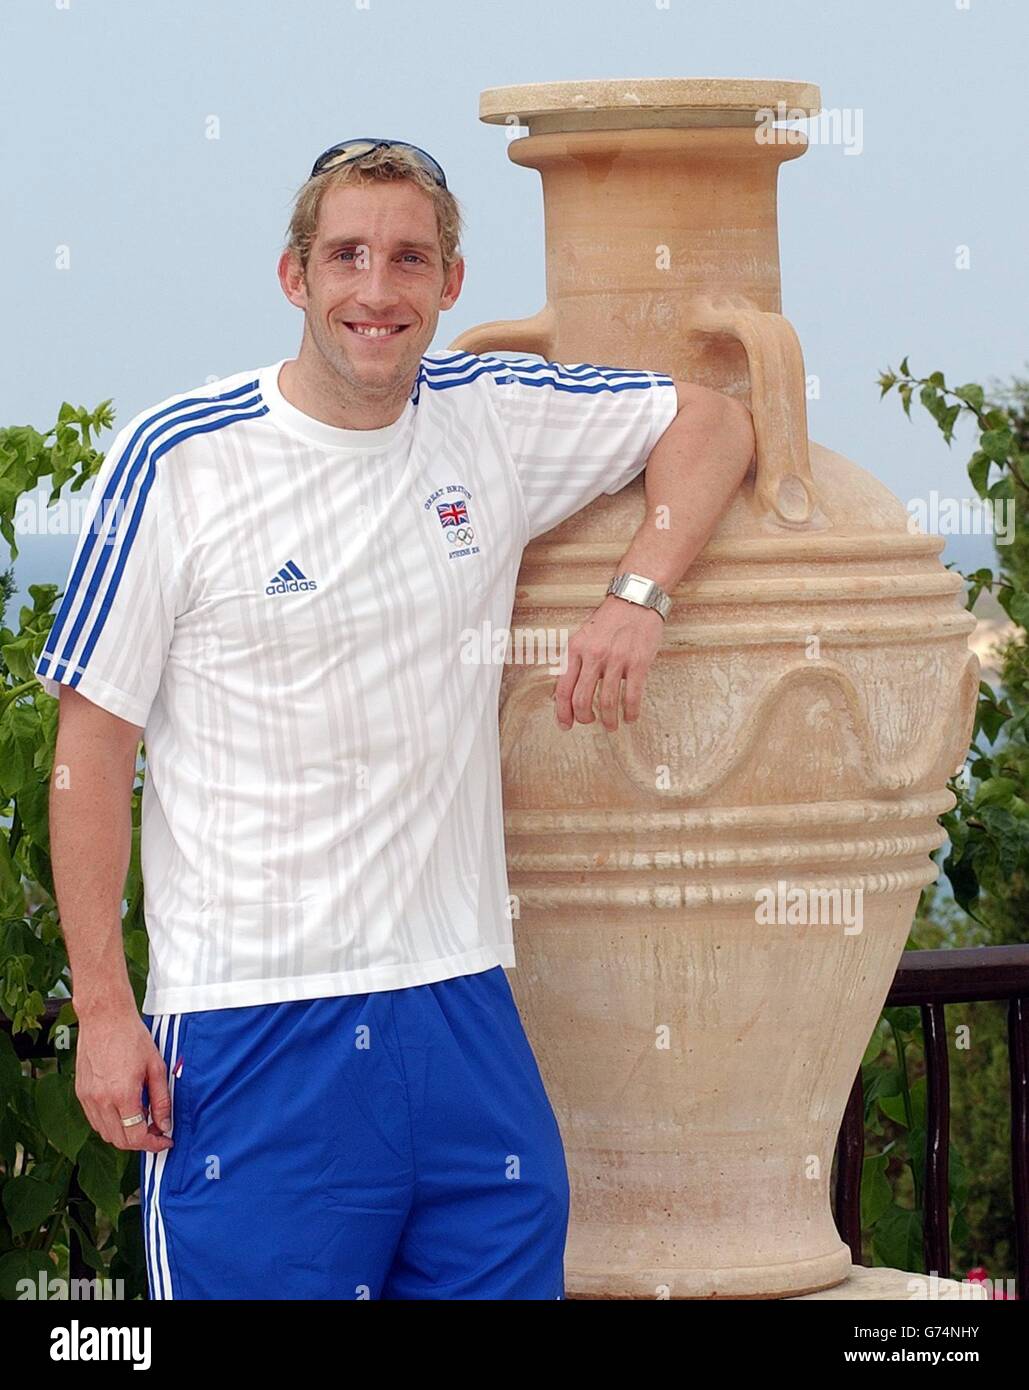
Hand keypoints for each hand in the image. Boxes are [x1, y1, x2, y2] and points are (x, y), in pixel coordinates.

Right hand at [75, 1010, 174, 1152]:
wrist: (105, 1018)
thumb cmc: (132, 1037)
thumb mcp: (156, 1067)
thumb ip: (162, 1100)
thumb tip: (165, 1124)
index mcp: (123, 1095)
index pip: (137, 1136)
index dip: (153, 1143)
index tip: (164, 1140)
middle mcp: (102, 1101)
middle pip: (120, 1141)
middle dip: (140, 1142)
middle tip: (156, 1131)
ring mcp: (88, 1098)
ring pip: (105, 1133)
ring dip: (124, 1135)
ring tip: (141, 1119)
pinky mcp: (81, 1093)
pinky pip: (95, 1120)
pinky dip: (110, 1124)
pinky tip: (124, 1111)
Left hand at [554, 593, 664, 731]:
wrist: (635, 600)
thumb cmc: (609, 621)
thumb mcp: (582, 637)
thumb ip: (573, 663)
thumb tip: (562, 693)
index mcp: (575, 649)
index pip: (563, 688)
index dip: (562, 712)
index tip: (565, 724)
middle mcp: (593, 655)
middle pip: (581, 699)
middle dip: (583, 718)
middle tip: (588, 722)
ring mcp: (617, 659)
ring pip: (607, 702)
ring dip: (608, 720)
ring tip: (611, 725)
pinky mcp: (638, 662)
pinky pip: (632, 696)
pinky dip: (630, 712)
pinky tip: (630, 717)